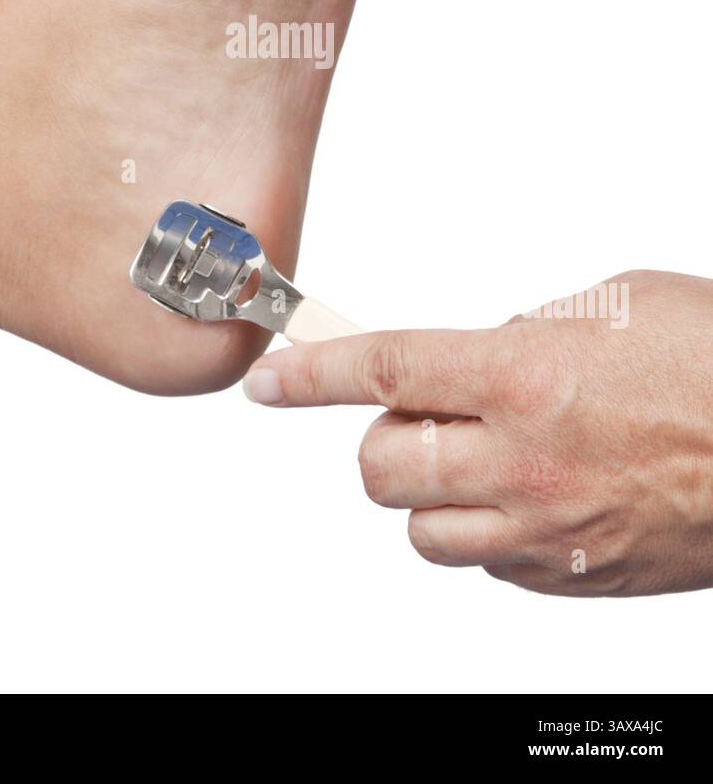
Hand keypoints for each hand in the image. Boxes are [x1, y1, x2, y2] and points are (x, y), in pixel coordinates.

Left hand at [243, 270, 712, 595]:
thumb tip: (473, 356)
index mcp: (525, 376)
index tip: (270, 379)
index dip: (310, 375)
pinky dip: (488, 532)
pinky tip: (531, 494)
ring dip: (430, 492)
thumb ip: (522, 332)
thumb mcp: (613, 304)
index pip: (381, 371)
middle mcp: (525, 461)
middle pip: (380, 470)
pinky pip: (491, 567)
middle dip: (383, 438)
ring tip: (481, 457)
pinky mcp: (578, 579)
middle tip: (425, 413)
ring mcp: (550, 531)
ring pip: (423, 533)